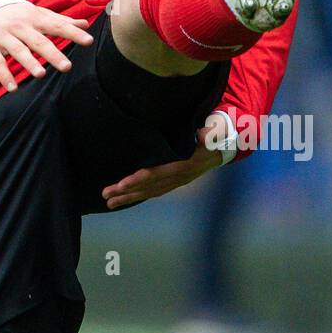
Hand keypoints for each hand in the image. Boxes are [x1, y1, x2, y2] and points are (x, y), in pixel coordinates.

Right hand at [0, 0, 93, 92]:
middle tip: (67, 67)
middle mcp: (20, 26)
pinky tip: (13, 88)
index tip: (88, 41)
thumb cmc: (16, 14)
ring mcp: (3, 36)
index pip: (57, 25)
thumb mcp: (37, 14)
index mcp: (34, 18)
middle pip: (38, 41)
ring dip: (29, 62)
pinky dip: (4, 75)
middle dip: (52, 53)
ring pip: (18, 50)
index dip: (73, 33)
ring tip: (41, 74)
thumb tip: (85, 24)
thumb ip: (60, 21)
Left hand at [101, 113, 230, 209]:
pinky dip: (140, 195)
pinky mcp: (175, 181)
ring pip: (150, 192)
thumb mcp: (216, 131)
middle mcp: (180, 177)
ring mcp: (178, 181)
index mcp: (185, 165)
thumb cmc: (217, 135)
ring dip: (129, 197)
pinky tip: (126, 198)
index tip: (121, 184)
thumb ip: (210, 132)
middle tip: (105, 197)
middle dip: (127, 193)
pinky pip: (155, 191)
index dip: (139, 180)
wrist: (226, 147)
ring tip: (109, 202)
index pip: (158, 174)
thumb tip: (203, 135)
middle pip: (149, 187)